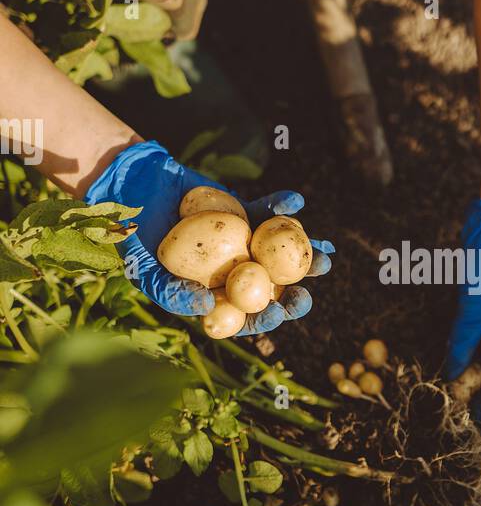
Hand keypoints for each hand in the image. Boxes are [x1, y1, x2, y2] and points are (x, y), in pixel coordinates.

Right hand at [85, 140, 332, 333]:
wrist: (129, 189)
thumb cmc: (131, 238)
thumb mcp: (144, 271)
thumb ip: (172, 293)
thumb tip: (208, 306)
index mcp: (214, 295)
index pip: (245, 314)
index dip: (266, 317)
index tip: (282, 312)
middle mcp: (232, 271)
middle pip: (271, 287)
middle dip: (295, 292)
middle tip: (310, 291)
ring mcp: (240, 241)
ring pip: (278, 252)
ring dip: (304, 253)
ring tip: (326, 256)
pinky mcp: (242, 211)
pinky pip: (266, 210)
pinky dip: (282, 206)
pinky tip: (296, 203)